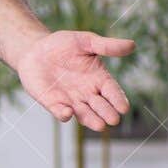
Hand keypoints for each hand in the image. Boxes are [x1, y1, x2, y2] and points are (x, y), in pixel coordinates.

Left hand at [14, 30, 133, 130]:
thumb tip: (132, 45)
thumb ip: (106, 46)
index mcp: (99, 79)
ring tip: (99, 125)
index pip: (113, 92)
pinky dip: (64, 114)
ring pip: (84, 114)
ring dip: (91, 120)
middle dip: (107, 113)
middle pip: (101, 107)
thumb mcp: (85, 41)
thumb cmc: (63, 45)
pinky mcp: (53, 103)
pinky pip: (60, 111)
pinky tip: (68, 112)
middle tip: (113, 119)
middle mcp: (88, 93)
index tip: (124, 107)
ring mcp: (71, 100)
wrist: (35, 50)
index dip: (118, 99)